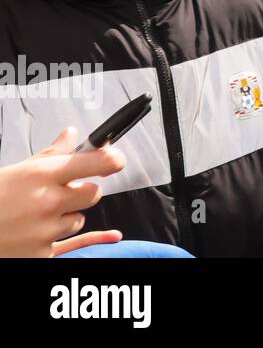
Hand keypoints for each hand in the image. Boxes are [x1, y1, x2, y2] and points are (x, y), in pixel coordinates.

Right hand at [0, 127, 125, 257]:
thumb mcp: (17, 170)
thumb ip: (51, 155)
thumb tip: (73, 135)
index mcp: (42, 175)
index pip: (94, 163)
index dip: (111, 160)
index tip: (117, 159)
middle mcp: (48, 202)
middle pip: (93, 193)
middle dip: (81, 192)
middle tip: (63, 191)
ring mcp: (46, 231)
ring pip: (79, 219)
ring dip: (65, 216)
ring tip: (36, 214)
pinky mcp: (42, 254)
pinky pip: (73, 243)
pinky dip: (62, 236)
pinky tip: (105, 235)